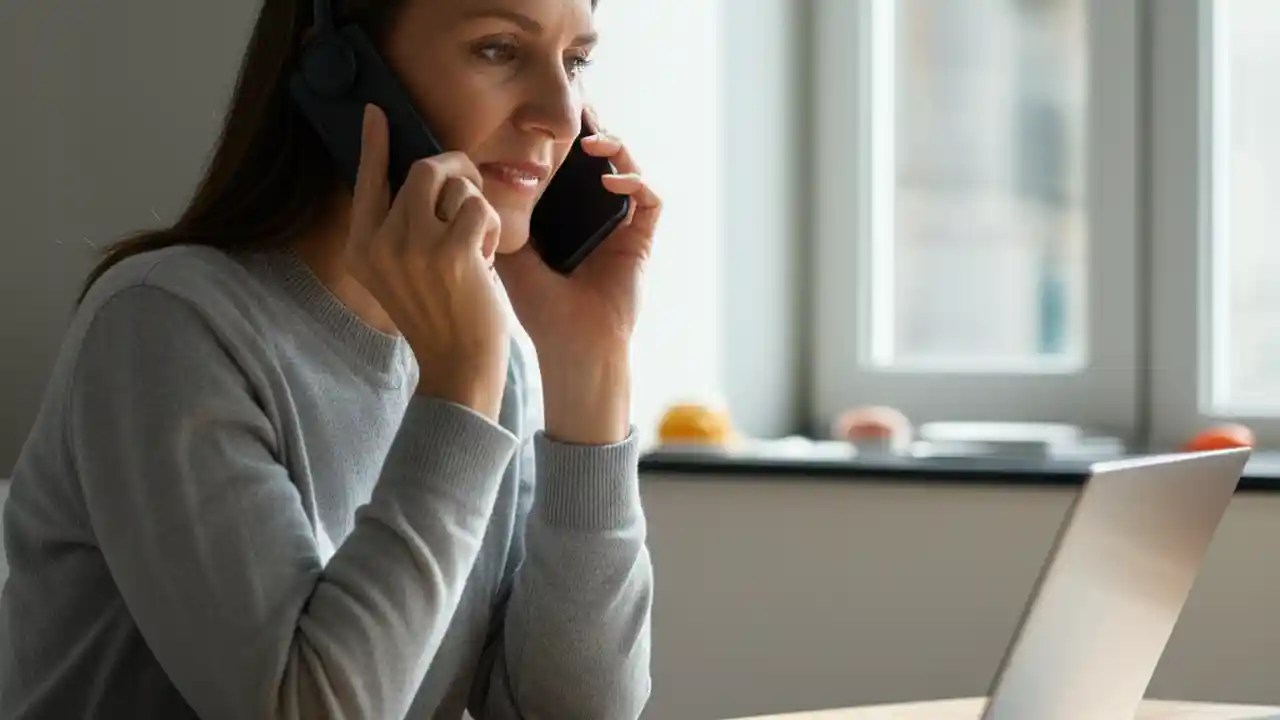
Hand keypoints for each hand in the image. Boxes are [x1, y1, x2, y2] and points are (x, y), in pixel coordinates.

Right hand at [347, 104, 508, 420]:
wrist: (458, 367)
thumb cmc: (440, 315)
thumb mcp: (402, 273)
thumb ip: (400, 229)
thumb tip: (424, 175)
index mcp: (361, 247)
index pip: (366, 181)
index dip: (374, 144)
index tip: (377, 113)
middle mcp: (381, 244)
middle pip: (422, 170)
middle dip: (456, 171)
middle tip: (472, 192)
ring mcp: (415, 248)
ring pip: (453, 183)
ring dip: (476, 204)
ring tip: (477, 241)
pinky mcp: (453, 254)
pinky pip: (479, 207)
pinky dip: (492, 226)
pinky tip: (487, 256)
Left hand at [495, 109, 661, 443]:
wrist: (572, 347)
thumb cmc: (539, 310)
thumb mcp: (508, 254)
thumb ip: (497, 219)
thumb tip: (470, 179)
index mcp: (565, 220)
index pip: (566, 168)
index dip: (559, 141)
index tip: (541, 120)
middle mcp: (596, 219)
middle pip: (600, 160)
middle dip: (591, 131)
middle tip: (576, 107)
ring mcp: (621, 228)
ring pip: (628, 169)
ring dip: (615, 148)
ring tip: (592, 140)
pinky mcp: (641, 240)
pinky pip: (648, 199)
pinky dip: (634, 181)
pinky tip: (609, 180)